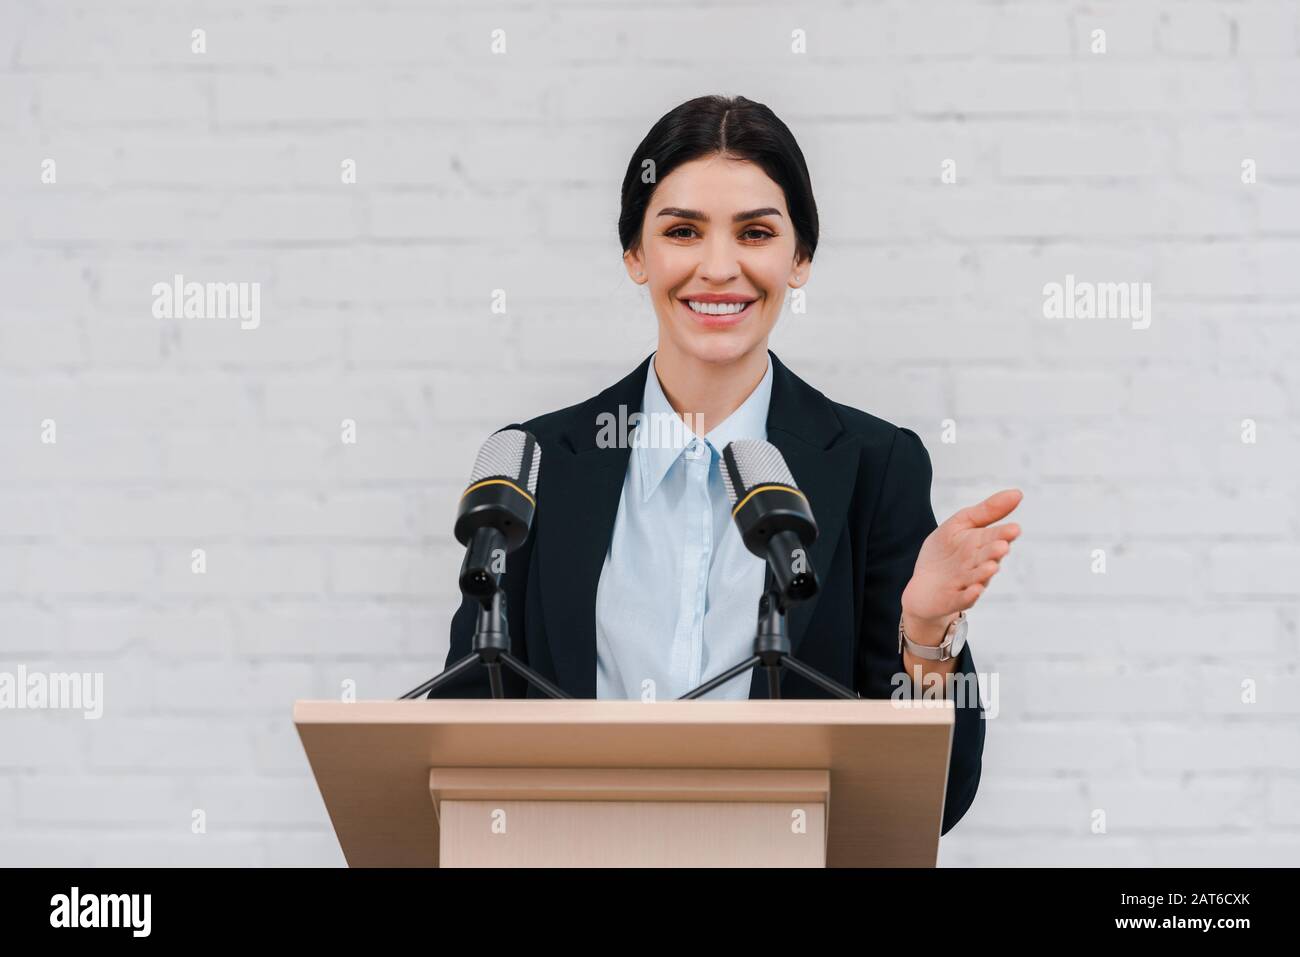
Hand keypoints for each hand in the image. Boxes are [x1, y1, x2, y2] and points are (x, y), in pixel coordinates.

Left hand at [901, 488, 1023, 628]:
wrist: (924, 586)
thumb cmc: (945, 553)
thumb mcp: (960, 525)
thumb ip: (987, 511)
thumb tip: (1017, 493)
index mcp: (982, 545)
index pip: (996, 537)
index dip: (1004, 534)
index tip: (1014, 529)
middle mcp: (979, 565)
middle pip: (988, 557)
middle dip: (994, 552)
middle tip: (1002, 546)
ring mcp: (968, 583)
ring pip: (978, 578)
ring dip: (984, 573)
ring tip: (991, 566)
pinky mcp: (954, 599)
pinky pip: (964, 598)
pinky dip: (970, 595)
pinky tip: (975, 590)